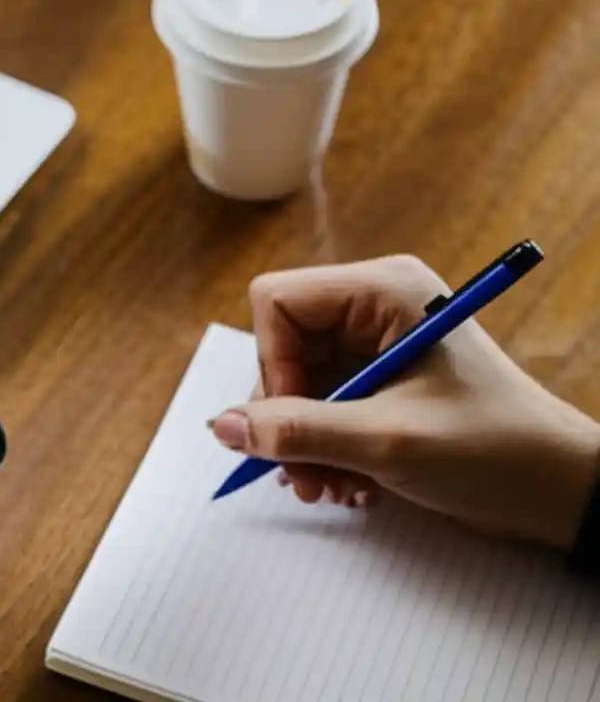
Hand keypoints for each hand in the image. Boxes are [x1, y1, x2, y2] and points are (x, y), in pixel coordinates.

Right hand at [210, 255, 599, 550]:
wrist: (559, 490)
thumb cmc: (495, 450)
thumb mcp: (386, 442)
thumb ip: (298, 432)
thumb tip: (223, 427)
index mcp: (384, 291)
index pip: (278, 303)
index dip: (270, 365)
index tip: (289, 423)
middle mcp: (374, 308)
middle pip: (281, 350)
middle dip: (287, 420)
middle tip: (304, 477)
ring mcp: (376, 345)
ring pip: (296, 386)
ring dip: (304, 444)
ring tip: (333, 488)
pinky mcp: (380, 382)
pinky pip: (321, 407)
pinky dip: (325, 449)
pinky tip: (351, 484)